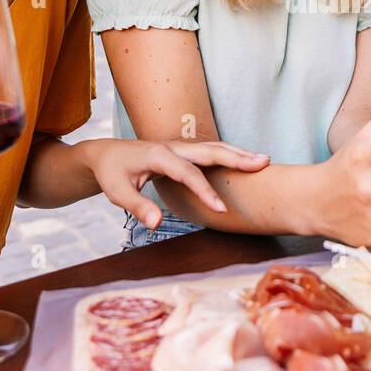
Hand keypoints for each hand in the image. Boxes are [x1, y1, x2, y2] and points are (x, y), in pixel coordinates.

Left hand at [83, 138, 268, 228]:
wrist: (106, 154)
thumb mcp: (117, 193)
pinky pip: (211, 151)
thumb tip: (156, 224)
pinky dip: (230, 154)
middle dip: (236, 157)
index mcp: (158, 155)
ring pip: (214, 147)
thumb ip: (137, 207)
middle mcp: (173, 146)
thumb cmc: (112, 173)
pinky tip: (246, 160)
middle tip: (263, 163)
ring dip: (238, 153)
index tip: (221, 209)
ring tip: (264, 160)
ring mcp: (180, 146)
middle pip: (210, 150)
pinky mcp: (184, 151)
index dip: (205, 191)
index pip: (188, 173)